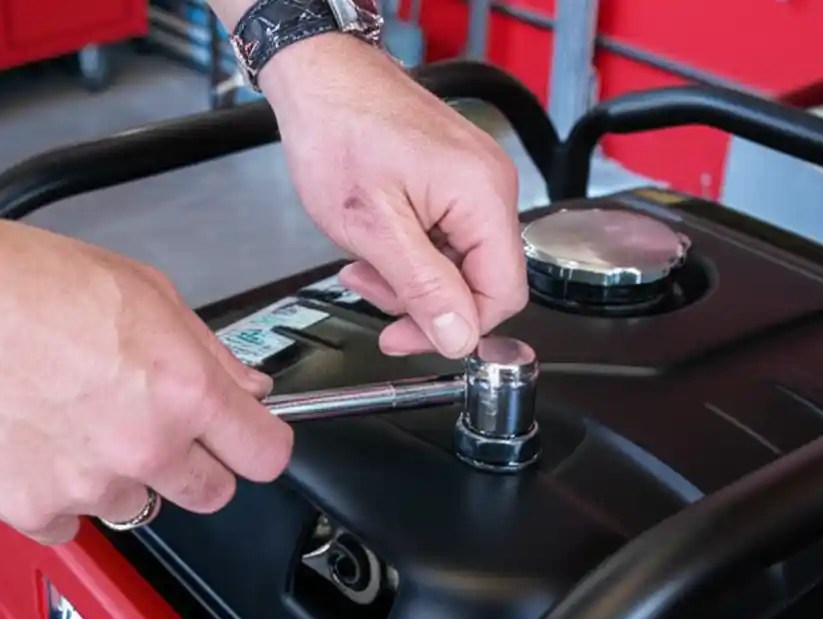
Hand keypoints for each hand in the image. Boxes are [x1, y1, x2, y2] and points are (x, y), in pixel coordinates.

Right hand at [0, 219, 292, 544]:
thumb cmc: (28, 284)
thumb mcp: (146, 291)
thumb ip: (207, 351)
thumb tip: (245, 388)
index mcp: (186, 391)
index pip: (266, 455)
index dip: (259, 445)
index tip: (246, 440)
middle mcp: (147, 447)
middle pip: (212, 495)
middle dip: (195, 466)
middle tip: (153, 428)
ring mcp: (91, 487)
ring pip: (136, 505)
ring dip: (119, 476)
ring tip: (75, 421)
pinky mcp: (35, 510)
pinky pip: (69, 524)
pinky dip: (59, 497)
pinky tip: (39, 446)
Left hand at [259, 35, 526, 358]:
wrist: (321, 76)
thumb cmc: (339, 131)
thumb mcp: (373, 227)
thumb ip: (422, 287)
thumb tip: (458, 338)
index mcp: (483, 198)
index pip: (502, 294)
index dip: (455, 328)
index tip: (405, 338)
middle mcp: (491, 186)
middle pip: (480, 281)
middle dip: (422, 300)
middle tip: (371, 290)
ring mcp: (476, 180)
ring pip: (458, 262)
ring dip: (408, 276)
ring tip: (362, 261)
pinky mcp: (456, 178)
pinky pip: (446, 235)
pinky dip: (409, 249)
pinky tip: (375, 240)